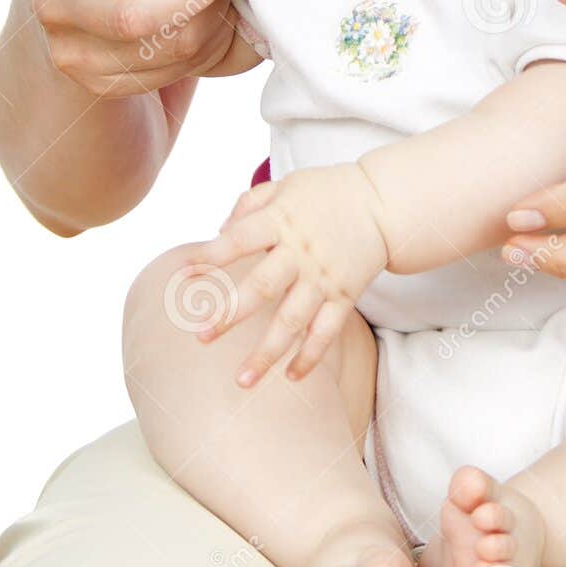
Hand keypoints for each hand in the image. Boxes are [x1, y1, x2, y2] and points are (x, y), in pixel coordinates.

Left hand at [180, 165, 389, 385]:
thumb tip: (219, 232)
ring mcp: (323, 278)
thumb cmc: (326, 192)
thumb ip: (249, 204)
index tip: (182, 274)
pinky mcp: (345, 296)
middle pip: (262, 287)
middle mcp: (300, 253)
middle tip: (201, 338)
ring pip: (292, 321)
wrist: (383, 204)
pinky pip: (326, 332)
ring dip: (267, 353)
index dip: (210, 257)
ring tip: (243, 381)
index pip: (238, 241)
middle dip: (230, 315)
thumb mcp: (286, 185)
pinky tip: (291, 376)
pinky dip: (310, 356)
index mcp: (281, 221)